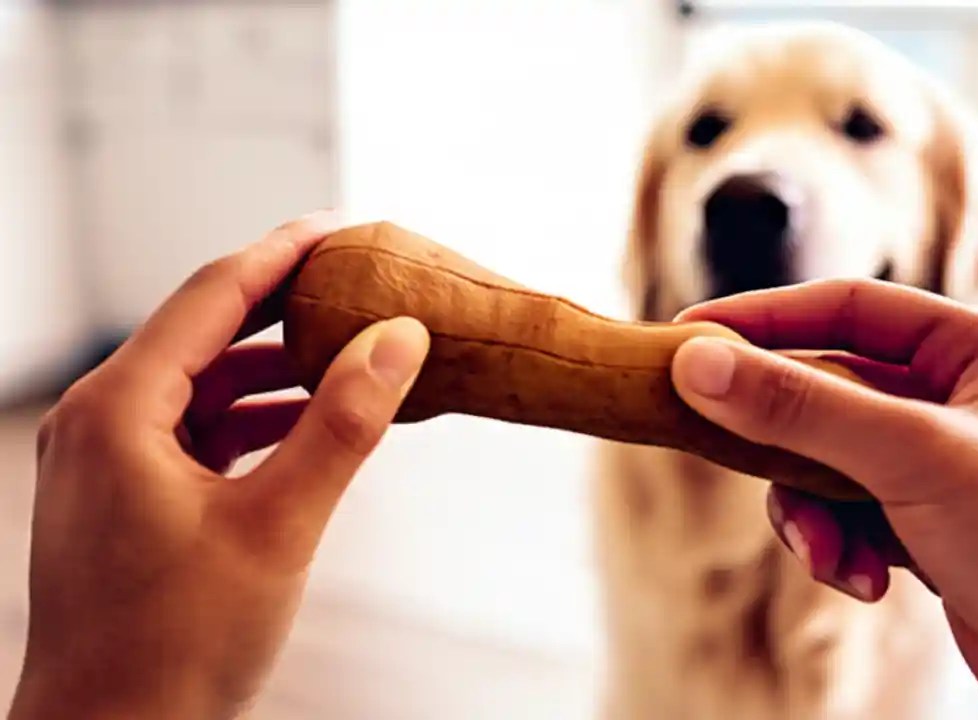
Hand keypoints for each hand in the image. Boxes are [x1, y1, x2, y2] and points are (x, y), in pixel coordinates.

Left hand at [9, 212, 429, 719]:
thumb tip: (399, 337)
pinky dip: (254, 421)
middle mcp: (99, 421)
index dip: (283, 252)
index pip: (212, 294)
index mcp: (118, 410)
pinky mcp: (122, 498)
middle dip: (284, 306)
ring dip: (274, 369)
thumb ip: (343, 424)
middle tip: (359, 282)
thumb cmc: (176, 646)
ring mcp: (104, 462)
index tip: (343, 225)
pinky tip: (309, 428)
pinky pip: (195, 432)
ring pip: (202, 385)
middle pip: (203, 331)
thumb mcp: (279, 526)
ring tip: (351, 355)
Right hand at [669, 279, 977, 719]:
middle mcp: (962, 403)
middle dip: (784, 435)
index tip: (692, 335)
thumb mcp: (917, 458)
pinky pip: (849, 518)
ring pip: (829, 464)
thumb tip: (701, 364)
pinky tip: (864, 581)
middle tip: (716, 441)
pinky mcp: (931, 532)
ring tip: (829, 553)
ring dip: (811, 511)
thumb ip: (804, 407)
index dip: (768, 319)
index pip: (852, 309)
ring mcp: (944, 470)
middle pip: (832, 391)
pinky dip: (840, 549)